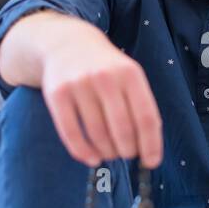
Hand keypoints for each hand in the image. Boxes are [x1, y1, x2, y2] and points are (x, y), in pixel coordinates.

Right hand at [41, 25, 162, 168]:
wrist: (67, 44)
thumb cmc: (106, 68)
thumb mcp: (129, 75)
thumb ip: (140, 105)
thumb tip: (149, 147)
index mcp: (130, 74)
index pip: (146, 117)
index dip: (150, 144)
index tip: (151, 163)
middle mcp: (105, 77)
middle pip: (122, 129)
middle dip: (127, 150)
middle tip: (127, 155)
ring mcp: (79, 84)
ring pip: (97, 134)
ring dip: (107, 152)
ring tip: (110, 154)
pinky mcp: (57, 94)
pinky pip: (71, 133)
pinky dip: (83, 152)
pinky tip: (92, 158)